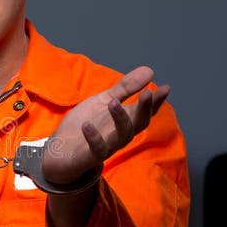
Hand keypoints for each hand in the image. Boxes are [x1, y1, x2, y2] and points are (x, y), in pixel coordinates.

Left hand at [43, 66, 169, 184]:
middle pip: (139, 123)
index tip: (166, 88)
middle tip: (147, 93)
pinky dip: (94, 137)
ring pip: (122, 136)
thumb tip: (150, 71)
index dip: (156, 101)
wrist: (61, 149)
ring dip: (120, 119)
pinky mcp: (92, 156)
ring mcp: (108, 146)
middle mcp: (121, 133)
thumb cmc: (86, 124)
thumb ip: (125, 88)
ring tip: (113, 102)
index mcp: (126, 119)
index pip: (146, 111)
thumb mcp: (104, 101)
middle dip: (144, 109)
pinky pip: (97, 149)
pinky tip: (87, 125)